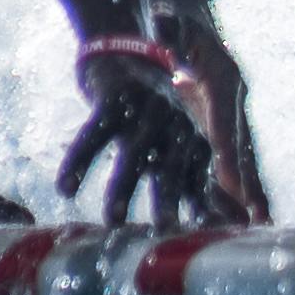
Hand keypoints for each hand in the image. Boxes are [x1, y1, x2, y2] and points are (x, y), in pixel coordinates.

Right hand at [55, 37, 232, 226]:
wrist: (126, 53)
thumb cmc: (153, 117)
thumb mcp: (178, 148)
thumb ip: (197, 187)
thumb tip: (230, 226)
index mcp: (192, 142)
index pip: (198, 184)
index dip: (202, 211)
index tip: (204, 241)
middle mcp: (173, 125)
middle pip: (170, 170)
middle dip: (169, 202)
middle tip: (166, 233)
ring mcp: (145, 109)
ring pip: (132, 154)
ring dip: (123, 187)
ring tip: (112, 221)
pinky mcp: (115, 96)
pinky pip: (93, 134)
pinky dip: (78, 162)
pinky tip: (64, 189)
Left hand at [156, 0, 269, 223]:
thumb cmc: (170, 8)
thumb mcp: (168, 16)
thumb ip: (170, 29)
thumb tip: (165, 31)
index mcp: (222, 78)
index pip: (224, 126)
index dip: (227, 160)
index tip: (229, 189)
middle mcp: (232, 97)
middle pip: (241, 150)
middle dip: (249, 188)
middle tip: (259, 225)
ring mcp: (227, 109)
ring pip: (239, 157)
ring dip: (246, 193)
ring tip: (256, 227)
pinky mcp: (216, 116)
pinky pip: (226, 155)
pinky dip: (233, 183)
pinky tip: (235, 210)